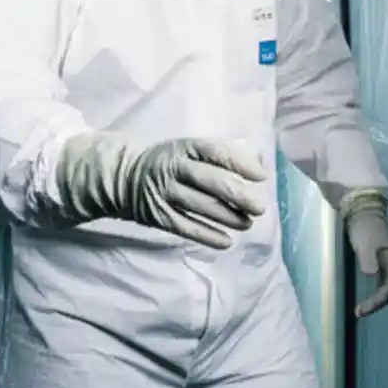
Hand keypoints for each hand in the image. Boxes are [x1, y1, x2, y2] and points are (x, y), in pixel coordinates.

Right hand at [56, 133, 270, 248]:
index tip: (260, 176)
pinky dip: (208, 236)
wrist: (126, 178)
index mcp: (185, 147)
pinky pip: (186, 227)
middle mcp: (173, 168)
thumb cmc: (172, 163)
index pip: (215, 151)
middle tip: (259, 206)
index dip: (240, 163)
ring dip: (229, 217)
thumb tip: (257, 161)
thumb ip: (222, 152)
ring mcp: (164, 192)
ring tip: (247, 223)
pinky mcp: (158, 215)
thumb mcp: (190, 149)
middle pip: (210, 181)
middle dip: (239, 194)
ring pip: (201, 206)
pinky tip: (227, 241)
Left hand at [346, 206, 387, 317]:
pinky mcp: (381, 264)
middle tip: (359, 313)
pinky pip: (381, 284)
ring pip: (386, 289)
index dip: (378, 300)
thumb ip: (368, 258)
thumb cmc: (364, 228)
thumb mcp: (365, 243)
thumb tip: (372, 275)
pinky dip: (373, 294)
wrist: (362, 213)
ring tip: (360, 311)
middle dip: (376, 304)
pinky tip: (365, 300)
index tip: (364, 309)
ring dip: (375, 301)